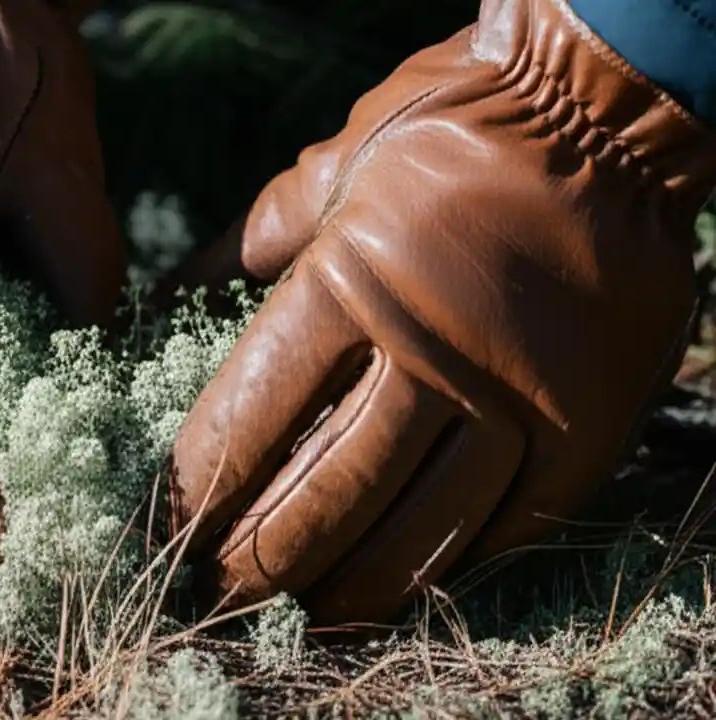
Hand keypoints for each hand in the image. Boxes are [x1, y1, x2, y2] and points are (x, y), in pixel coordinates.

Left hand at [167, 0, 715, 625]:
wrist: (605, 118)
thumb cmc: (452, 134)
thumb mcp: (335, 166)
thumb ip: (253, 242)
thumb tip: (172, 295)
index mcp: (350, 284)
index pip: (257, 409)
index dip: (207, 479)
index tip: (175, 521)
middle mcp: (431, 353)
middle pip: (329, 487)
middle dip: (263, 553)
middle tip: (220, 592)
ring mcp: (517, 396)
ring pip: (419, 523)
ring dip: (351, 579)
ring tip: (303, 612)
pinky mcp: (586, 424)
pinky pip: (510, 519)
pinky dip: (451, 562)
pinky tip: (406, 586)